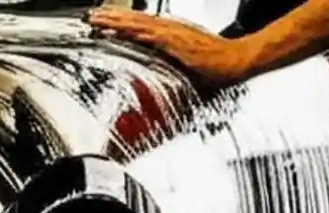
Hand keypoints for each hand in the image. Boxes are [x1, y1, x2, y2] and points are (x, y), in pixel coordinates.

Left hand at [87, 7, 254, 86]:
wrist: (238, 61)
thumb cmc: (219, 67)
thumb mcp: (189, 68)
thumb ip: (172, 70)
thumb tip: (159, 80)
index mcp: (172, 34)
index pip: (140, 26)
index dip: (121, 23)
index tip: (103, 23)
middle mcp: (170, 29)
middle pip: (135, 20)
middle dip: (111, 18)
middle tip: (91, 16)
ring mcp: (172, 34)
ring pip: (138, 23)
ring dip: (116, 21)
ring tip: (97, 20)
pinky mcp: (176, 42)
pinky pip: (149, 34)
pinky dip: (133, 31)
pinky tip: (119, 30)